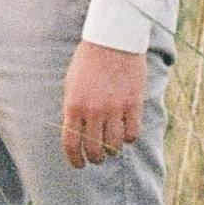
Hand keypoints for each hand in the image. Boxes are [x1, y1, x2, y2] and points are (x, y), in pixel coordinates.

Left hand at [61, 37, 146, 168]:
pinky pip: (132, 134)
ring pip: (114, 146)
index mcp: (73, 106)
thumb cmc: (88, 61)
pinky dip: (129, 137)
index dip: (74, 159)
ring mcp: (114, 109)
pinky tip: (126, 131)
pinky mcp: (133, 105)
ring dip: (113, 150)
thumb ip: (73, 109)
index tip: (78, 165)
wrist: (112, 39)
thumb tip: (76, 134)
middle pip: (94, 150)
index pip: (71, 144)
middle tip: (97, 157)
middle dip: (95, 158)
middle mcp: (93, 111)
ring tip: (112, 146)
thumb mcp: (71, 84)